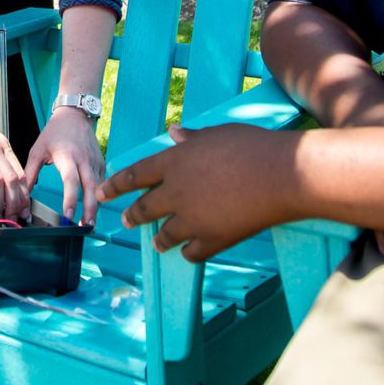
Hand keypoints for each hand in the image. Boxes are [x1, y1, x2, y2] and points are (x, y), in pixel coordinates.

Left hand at [25, 106, 104, 224]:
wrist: (75, 114)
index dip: (71, 199)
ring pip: (99, 188)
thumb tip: (22, 194)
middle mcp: (84, 160)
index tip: (68, 215)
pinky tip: (93, 209)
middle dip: (90, 209)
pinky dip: (99, 197)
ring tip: (88, 224)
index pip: (71, 181)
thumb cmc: (54, 133)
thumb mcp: (38, 150)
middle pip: (91, 188)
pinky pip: (102, 183)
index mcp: (67, 156)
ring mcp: (95, 162)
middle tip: (85, 227)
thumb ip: (30, 173)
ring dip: (95, 206)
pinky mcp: (101, 163)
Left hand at [100, 123, 292, 261]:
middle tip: (127, 220)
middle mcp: (176, 192)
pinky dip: (188, 252)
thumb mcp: (217, 134)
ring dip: (160, 238)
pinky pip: (192, 252)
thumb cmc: (252, 146)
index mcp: (174, 161)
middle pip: (145, 208)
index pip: (135, 175)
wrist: (281, 175)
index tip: (102, 194)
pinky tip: (188, 252)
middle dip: (133, 215)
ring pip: (165, 234)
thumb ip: (192, 138)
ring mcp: (193, 219)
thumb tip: (174, 132)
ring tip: (157, 242)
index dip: (116, 186)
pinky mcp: (213, 239)